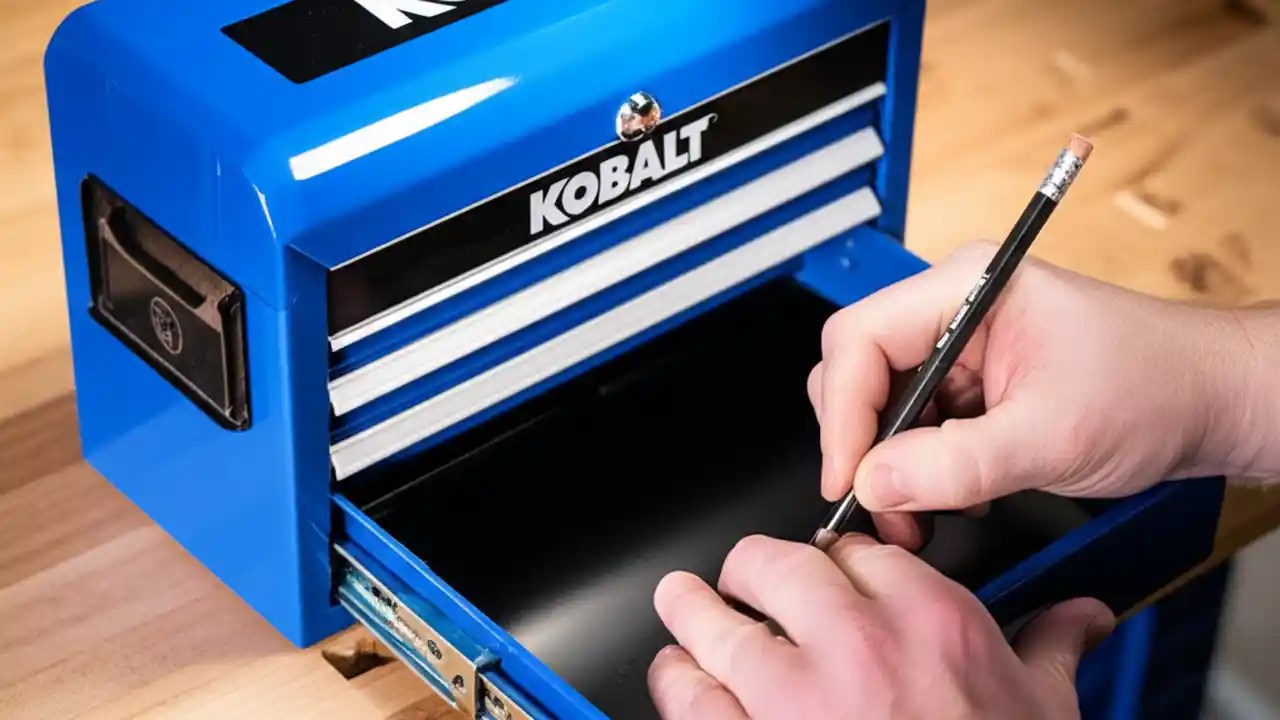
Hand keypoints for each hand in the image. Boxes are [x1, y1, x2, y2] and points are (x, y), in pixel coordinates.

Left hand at [648, 533, 1113, 718]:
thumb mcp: (1046, 710)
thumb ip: (1051, 648)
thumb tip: (1081, 616)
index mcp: (931, 623)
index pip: (857, 548)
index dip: (835, 558)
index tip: (829, 573)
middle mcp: (858, 647)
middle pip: (774, 563)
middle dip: (754, 570)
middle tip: (746, 582)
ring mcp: (796, 700)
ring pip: (714, 620)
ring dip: (690, 611)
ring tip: (683, 605)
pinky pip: (691, 696)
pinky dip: (678, 679)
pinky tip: (682, 675)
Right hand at [811, 240, 1264, 516]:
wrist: (1212, 402)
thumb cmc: (1157, 387)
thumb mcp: (1050, 436)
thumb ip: (955, 465)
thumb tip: (873, 483)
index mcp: (966, 286)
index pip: (860, 338)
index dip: (842, 412)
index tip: (848, 476)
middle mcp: (953, 307)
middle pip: (858, 369)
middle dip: (861, 443)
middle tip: (878, 503)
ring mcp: (960, 345)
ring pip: (882, 404)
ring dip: (891, 465)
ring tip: (919, 514)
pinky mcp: (971, 381)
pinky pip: (916, 424)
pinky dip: (920, 468)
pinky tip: (952, 496)